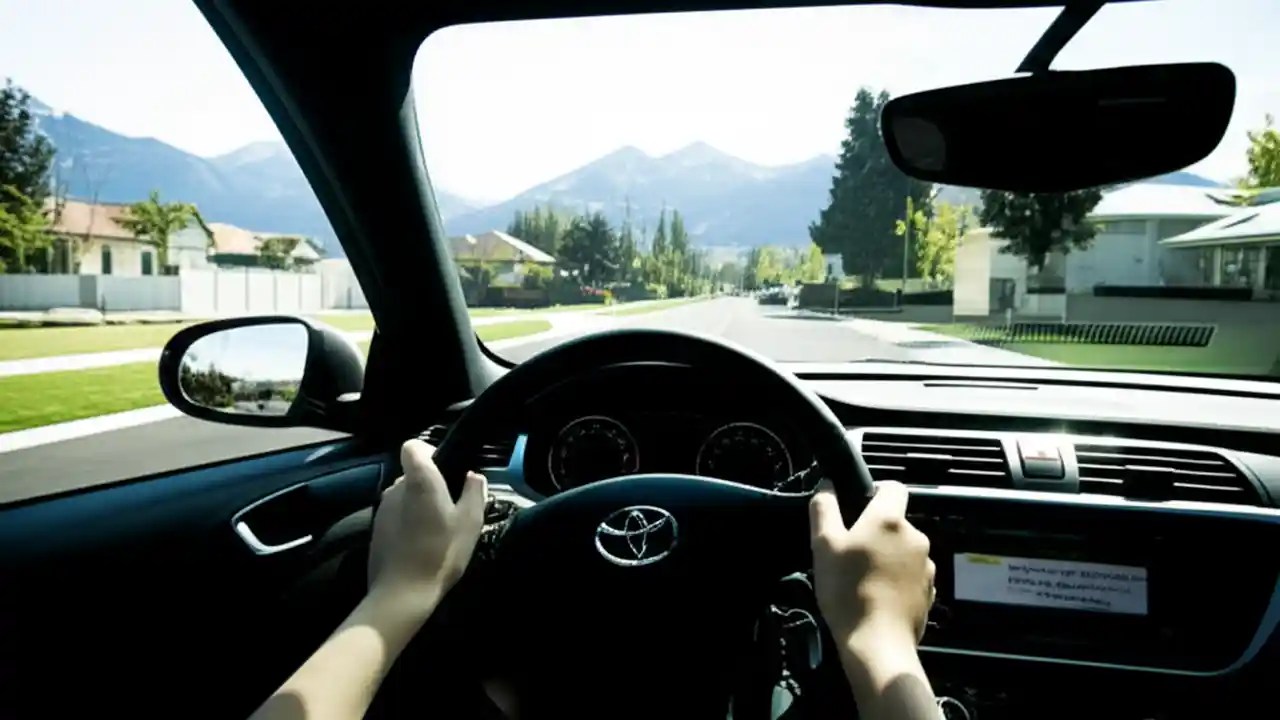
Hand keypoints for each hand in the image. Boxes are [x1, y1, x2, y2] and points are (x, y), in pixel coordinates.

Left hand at [367, 439, 487, 617]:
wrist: (402, 593)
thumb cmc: (440, 553)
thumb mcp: (469, 523)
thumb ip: (474, 493)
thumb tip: (474, 476)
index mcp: (419, 480)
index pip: (413, 446)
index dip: (428, 452)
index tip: (444, 470)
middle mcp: (395, 488)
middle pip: (411, 474)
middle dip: (428, 484)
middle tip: (449, 507)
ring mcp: (382, 509)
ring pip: (403, 496)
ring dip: (417, 506)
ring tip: (436, 530)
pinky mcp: (375, 530)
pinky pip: (395, 516)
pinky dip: (406, 523)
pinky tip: (420, 545)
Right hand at [809, 480, 934, 648]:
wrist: (877, 643)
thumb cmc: (847, 590)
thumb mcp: (823, 546)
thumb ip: (823, 509)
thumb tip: (827, 486)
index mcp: (890, 520)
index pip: (892, 487)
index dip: (874, 493)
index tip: (856, 511)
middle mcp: (915, 536)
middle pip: (895, 523)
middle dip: (876, 532)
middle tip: (850, 553)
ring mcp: (927, 565)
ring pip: (904, 550)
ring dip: (888, 557)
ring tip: (863, 580)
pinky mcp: (930, 591)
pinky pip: (911, 575)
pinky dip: (897, 580)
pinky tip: (879, 597)